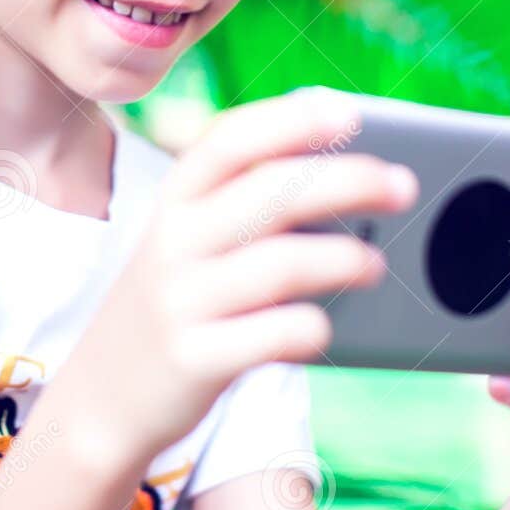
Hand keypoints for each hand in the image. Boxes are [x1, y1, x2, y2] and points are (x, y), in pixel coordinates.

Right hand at [49, 89, 416, 469]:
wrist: (105, 396)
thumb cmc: (180, 301)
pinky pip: (271, 336)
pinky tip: (323, 327)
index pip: (230, 140)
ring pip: (280, 264)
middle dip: (347, 181)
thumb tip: (352, 174)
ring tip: (377, 266)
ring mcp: (181, 301)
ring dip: (344, 260)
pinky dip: (310, 328)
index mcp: (175, 199)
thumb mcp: (189, 241)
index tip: (349, 113)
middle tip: (403, 186)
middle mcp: (173, 241)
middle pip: (271, 194)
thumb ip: (247, 204)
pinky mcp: (194, 359)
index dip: (290, 121)